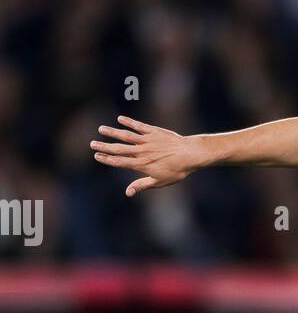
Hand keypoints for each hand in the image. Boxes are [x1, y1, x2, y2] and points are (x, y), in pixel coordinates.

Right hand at [90, 117, 208, 195]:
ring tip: (101, 129)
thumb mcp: (159, 182)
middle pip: (119, 149)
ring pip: (126, 136)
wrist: (190, 155)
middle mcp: (141, 152)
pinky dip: (129, 122)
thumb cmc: (176, 170)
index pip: (120, 162)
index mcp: (141, 165)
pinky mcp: (154, 131)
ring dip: (113, 132)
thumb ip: (142, 185)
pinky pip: (139, 126)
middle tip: (92, 144)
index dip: (107, 159)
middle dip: (104, 146)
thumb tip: (127, 193)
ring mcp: (147, 140)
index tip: (96, 156)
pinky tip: (120, 119)